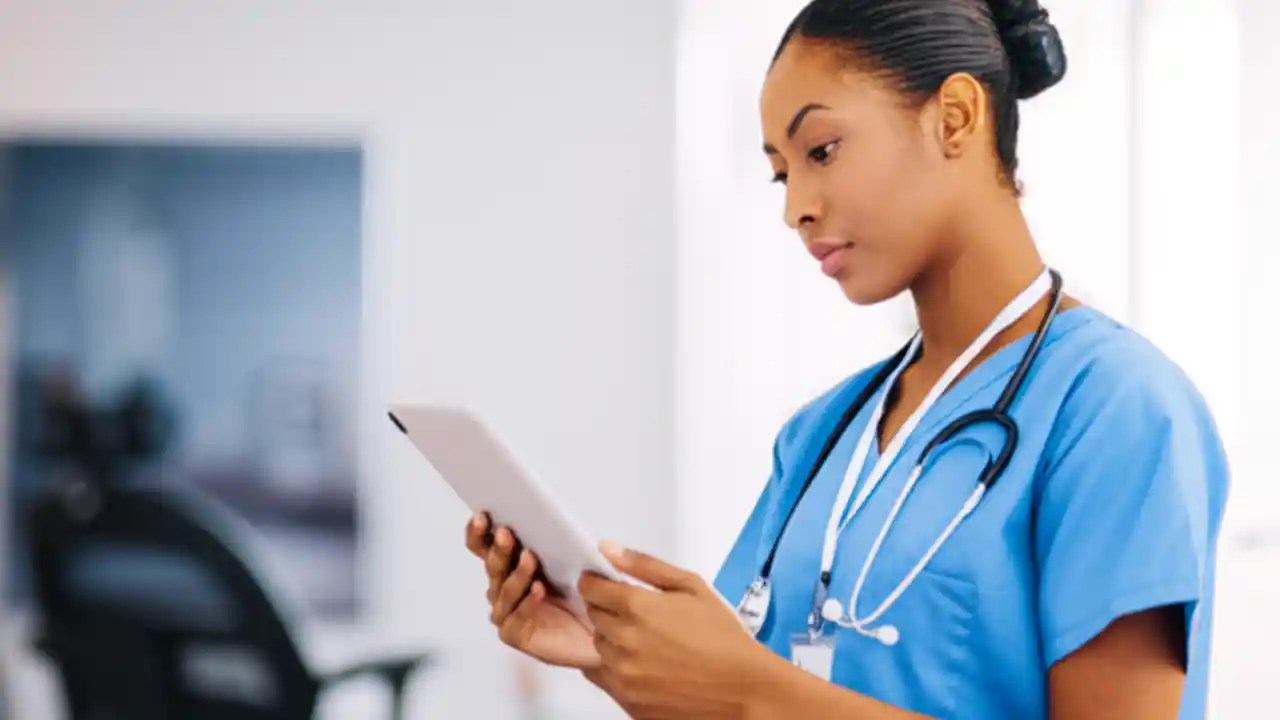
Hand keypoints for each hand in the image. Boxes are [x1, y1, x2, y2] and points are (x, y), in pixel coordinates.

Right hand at [465, 512, 600, 668]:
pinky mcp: (516, 634)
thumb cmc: (584, 591)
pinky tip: (539, 589)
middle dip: (498, 549)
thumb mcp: (577, 558)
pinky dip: (527, 602)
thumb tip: (559, 520)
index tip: (483, 515)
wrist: (600, 629)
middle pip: (492, 566)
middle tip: (507, 534)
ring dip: (516, 573)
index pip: (484, 546)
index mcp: (510, 563)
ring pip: (503, 591)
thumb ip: (565, 540)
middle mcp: (502, 587)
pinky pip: (515, 617)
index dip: (479, 532)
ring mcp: (507, 612)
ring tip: (530, 558)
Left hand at [579, 542, 772, 718]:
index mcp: (638, 607)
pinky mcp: (626, 700)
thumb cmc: (723, 637)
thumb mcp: (692, 587)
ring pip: (598, 646)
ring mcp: (622, 674)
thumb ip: (645, 565)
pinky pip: (601, 675)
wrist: (742, 688)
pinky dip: (613, 666)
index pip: (591, 588)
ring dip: (611, 638)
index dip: (595, 582)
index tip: (604, 584)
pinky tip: (639, 662)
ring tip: (644, 640)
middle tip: (635, 613)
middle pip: (593, 616)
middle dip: (607, 609)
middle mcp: (624, 640)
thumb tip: (608, 549)